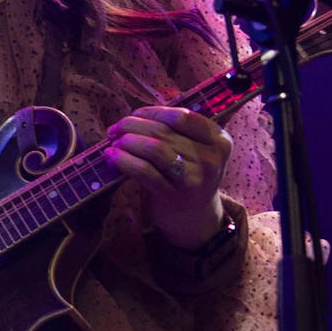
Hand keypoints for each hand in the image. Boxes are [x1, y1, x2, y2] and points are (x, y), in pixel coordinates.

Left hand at [103, 102, 233, 250]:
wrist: (195, 217)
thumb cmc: (189, 174)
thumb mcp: (197, 150)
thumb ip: (177, 131)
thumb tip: (135, 116)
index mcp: (219, 139)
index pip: (182, 116)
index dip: (152, 112)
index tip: (134, 115)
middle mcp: (210, 158)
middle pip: (163, 131)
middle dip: (132, 126)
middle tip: (115, 130)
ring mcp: (193, 177)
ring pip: (154, 148)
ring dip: (127, 141)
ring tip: (114, 143)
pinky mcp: (173, 194)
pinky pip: (143, 171)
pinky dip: (124, 160)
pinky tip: (112, 157)